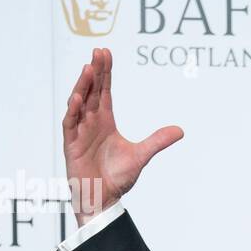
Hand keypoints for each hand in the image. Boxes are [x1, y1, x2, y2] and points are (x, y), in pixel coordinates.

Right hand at [63, 47, 182, 223]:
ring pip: (79, 103)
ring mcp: (79, 132)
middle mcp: (91, 122)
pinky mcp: (71, 144)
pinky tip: (78, 98)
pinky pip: (70, 124)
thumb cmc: (118, 178)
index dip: (105, 73)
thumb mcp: (141, 155)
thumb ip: (158, 141)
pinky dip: (74, 111)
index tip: (106, 53)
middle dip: (95, 72)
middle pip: (92, 91)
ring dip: (83, 86)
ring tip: (88, 69)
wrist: (104, 199)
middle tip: (98, 52)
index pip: (104, 92)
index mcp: (105, 121)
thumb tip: (180, 130)